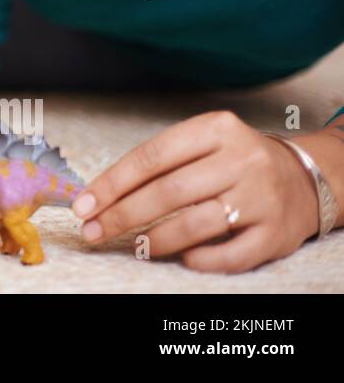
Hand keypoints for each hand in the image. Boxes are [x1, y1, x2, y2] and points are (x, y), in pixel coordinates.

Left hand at [72, 110, 320, 272]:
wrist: (303, 178)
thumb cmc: (232, 161)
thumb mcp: (202, 143)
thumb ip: (159, 163)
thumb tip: (100, 195)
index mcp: (216, 129)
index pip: (151, 156)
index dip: (112, 184)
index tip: (83, 205)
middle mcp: (242, 160)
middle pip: (168, 191)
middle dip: (122, 215)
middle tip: (93, 232)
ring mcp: (262, 198)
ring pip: (196, 224)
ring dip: (155, 239)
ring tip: (132, 245)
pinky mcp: (276, 233)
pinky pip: (230, 255)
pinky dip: (200, 259)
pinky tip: (181, 258)